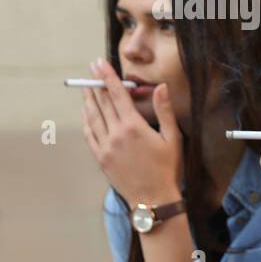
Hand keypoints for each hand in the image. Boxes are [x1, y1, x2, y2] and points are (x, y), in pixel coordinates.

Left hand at [81, 58, 182, 203]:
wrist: (153, 198)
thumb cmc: (167, 168)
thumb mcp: (172, 138)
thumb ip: (164, 111)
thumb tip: (161, 87)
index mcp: (133, 126)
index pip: (117, 95)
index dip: (107, 77)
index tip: (100, 63)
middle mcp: (115, 133)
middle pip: (102, 102)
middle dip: (96, 83)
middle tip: (91, 69)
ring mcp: (105, 146)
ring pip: (92, 116)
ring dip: (88, 99)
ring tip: (86, 87)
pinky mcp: (100, 157)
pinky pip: (88, 133)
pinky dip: (86, 120)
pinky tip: (86, 112)